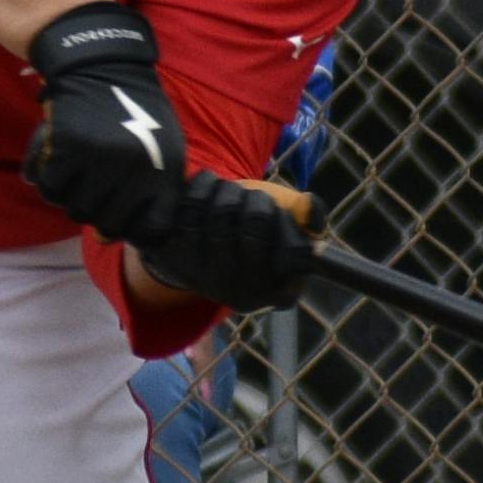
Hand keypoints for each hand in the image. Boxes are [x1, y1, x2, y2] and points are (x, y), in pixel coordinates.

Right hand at [19, 0, 192, 227]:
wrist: (101, 63)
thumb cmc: (136, 109)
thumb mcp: (162, 148)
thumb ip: (147, 196)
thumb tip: (106, 240)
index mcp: (166, 171)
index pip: (152, 231)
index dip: (135, 229)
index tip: (125, 214)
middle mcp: (136, 170)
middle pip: (108, 225)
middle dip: (99, 211)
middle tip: (94, 188)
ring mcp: (101, 160)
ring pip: (76, 210)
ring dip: (72, 196)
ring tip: (77, 172)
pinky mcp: (68, 147)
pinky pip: (52, 188)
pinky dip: (51, 179)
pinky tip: (59, 161)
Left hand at [110, 172, 314, 314]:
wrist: (203, 235)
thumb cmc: (255, 229)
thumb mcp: (290, 223)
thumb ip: (309, 215)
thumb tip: (310, 208)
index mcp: (280, 293)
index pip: (292, 252)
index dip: (281, 219)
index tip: (273, 209)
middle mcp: (243, 296)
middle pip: (254, 226)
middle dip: (254, 198)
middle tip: (250, 196)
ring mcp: (205, 283)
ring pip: (220, 214)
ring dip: (228, 189)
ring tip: (228, 190)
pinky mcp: (173, 261)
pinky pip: (188, 210)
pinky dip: (201, 186)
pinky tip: (206, 187)